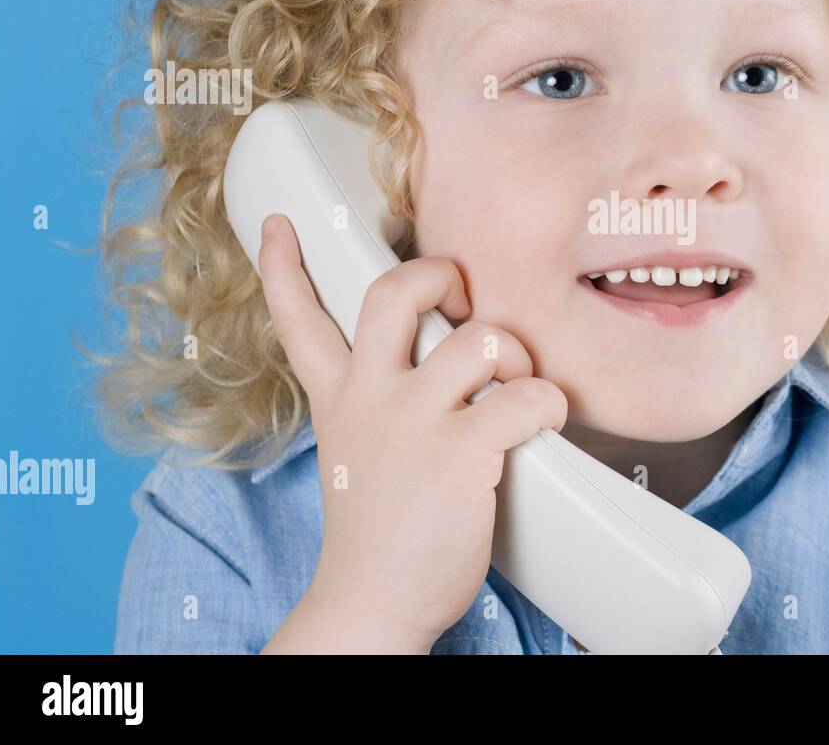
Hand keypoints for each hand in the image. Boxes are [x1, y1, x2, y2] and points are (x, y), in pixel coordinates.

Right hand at [255, 213, 566, 651]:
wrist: (372, 603)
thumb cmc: (377, 532)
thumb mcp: (354, 452)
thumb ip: (376, 403)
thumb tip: (431, 362)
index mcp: (339, 397)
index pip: (298, 318)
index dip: (284, 265)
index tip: (280, 224)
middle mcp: (369, 398)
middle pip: (394, 292)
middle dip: (438, 274)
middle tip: (463, 300)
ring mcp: (412, 422)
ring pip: (479, 339)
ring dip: (516, 355)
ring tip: (519, 386)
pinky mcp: (459, 453)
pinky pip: (525, 396)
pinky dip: (548, 403)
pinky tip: (543, 423)